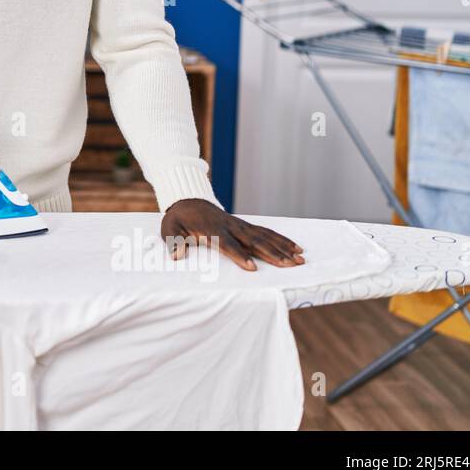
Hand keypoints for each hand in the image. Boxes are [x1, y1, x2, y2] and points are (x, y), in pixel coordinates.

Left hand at [160, 198, 304, 270]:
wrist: (188, 201)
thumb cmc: (178, 219)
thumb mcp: (169, 229)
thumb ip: (173, 242)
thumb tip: (177, 255)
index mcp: (211, 230)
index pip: (227, 244)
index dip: (239, 255)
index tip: (252, 267)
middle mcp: (230, 227)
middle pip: (253, 241)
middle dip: (272, 254)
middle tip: (290, 265)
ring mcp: (240, 225)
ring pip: (265, 236)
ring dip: (283, 248)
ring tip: (301, 259)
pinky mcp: (245, 226)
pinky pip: (266, 232)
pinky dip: (282, 239)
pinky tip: (296, 247)